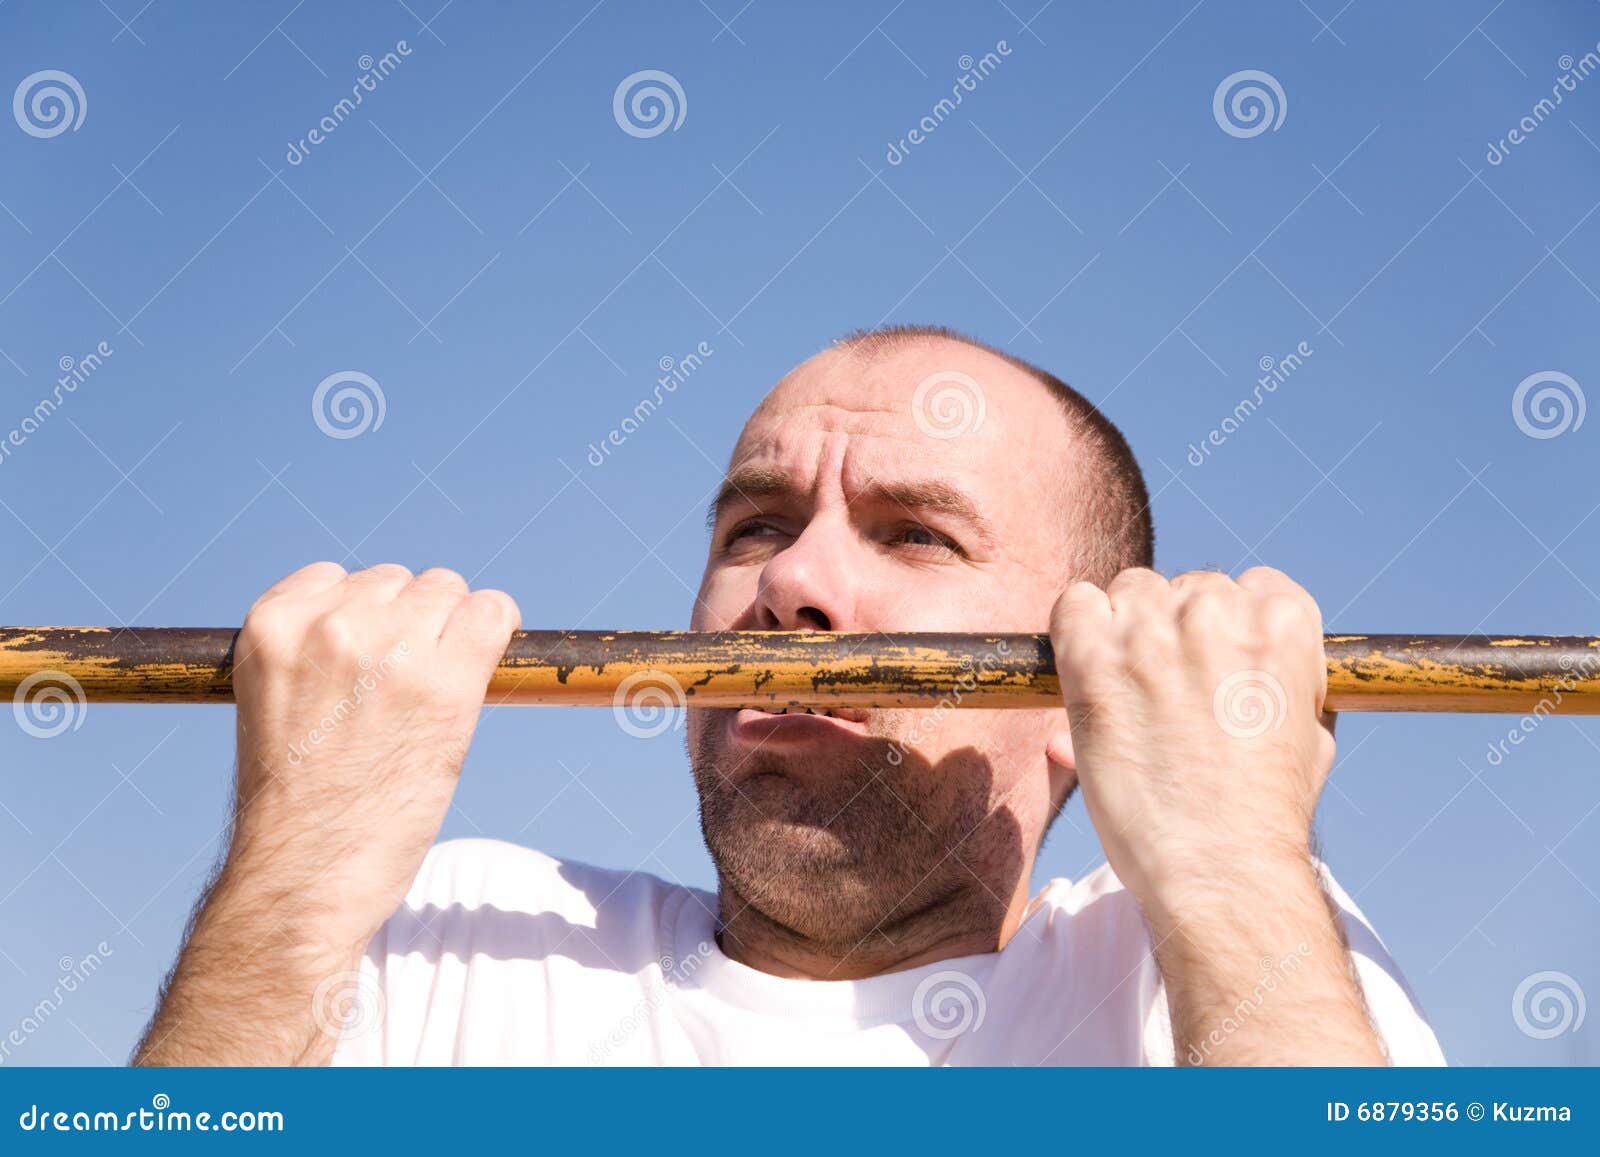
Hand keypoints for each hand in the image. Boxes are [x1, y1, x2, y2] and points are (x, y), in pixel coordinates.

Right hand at [224, 562, 519, 947]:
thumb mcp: (275, 703)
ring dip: (452, 631)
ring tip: (432, 695)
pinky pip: (492, 612)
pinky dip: (497, 629)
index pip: (340, 576)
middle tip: (406, 690)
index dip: (367, 617)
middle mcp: (330, 625)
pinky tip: (486, 663)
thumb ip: (315, 651)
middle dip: (412, 624)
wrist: (304, 876)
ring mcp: (391, 651)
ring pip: (448, 592)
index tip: (371, 661)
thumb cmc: (295, 806)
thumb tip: (388, 619)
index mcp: (272, 625)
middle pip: (403, 582)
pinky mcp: (445, 684)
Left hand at [1045, 566, 1333, 915]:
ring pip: (1130, 591)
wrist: (1218, 868)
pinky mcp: (1093, 656)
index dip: (1232, 626)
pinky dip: (1076, 627)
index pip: (1252, 586)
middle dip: (1178, 630)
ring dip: (1127, 627)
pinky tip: (1089, 668)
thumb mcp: (1310, 738)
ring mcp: (1151, 631)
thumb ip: (1286, 687)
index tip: (1219, 663)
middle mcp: (1218, 611)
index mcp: (1282, 622)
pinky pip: (1075, 603)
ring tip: (1132, 689)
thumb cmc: (1264, 815)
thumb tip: (1249, 675)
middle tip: (1170, 691)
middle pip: (1187, 588)